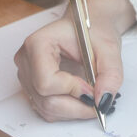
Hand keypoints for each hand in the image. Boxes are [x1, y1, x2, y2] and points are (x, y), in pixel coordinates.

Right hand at [14, 0, 133, 122]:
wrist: (87, 25)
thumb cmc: (92, 30)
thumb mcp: (109, 47)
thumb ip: (110, 73)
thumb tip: (104, 100)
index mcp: (38, 43)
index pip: (46, 80)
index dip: (72, 89)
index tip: (93, 89)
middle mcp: (26, 60)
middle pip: (45, 98)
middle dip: (75, 106)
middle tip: (98, 103)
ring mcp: (26, 75)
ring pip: (45, 107)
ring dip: (72, 111)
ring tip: (92, 99)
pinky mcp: (32, 87)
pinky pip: (46, 109)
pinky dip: (66, 111)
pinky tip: (80, 100)